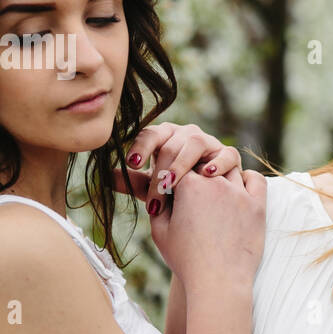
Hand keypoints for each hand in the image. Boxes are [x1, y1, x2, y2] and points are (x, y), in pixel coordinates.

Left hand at [109, 122, 242, 215]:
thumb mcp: (151, 187)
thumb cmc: (175, 189)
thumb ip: (132, 182)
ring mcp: (209, 143)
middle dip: (159, 171)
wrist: (208, 199)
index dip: (141, 147)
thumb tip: (103, 177)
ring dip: (182, 166)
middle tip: (152, 196)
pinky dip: (217, 163)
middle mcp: (186, 135)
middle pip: (170, 144)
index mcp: (165, 137)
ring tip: (172, 185)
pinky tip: (206, 175)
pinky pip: (225, 154)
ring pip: (195, 144)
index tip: (132, 164)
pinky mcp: (228, 155)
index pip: (150, 134)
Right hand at [152, 168, 266, 287]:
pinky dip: (246, 178)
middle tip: (190, 186)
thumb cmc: (186, 261)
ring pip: (229, 166)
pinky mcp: (258, 206)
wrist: (218, 283)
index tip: (169, 185)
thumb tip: (160, 188)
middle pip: (203, 162)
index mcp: (188, 185)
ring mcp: (239, 192)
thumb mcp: (160, 232)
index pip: (177, 163)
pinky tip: (238, 188)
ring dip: (218, 173)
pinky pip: (255, 179)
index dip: (172, 173)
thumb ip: (159, 204)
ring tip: (212, 189)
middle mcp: (215, 182)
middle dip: (193, 171)